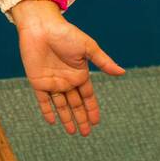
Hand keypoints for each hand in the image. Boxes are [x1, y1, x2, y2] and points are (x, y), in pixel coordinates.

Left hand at [12, 1, 124, 135]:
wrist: (41, 27)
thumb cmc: (66, 34)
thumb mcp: (88, 48)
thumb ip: (103, 62)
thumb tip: (122, 73)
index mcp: (80, 73)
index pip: (87, 96)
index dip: (92, 109)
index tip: (96, 122)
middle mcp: (67, 80)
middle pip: (75, 104)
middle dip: (81, 118)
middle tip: (85, 133)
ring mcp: (52, 82)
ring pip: (61, 105)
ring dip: (66, 118)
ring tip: (72, 132)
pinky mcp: (37, 82)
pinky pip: (43, 100)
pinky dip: (48, 111)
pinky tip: (53, 121)